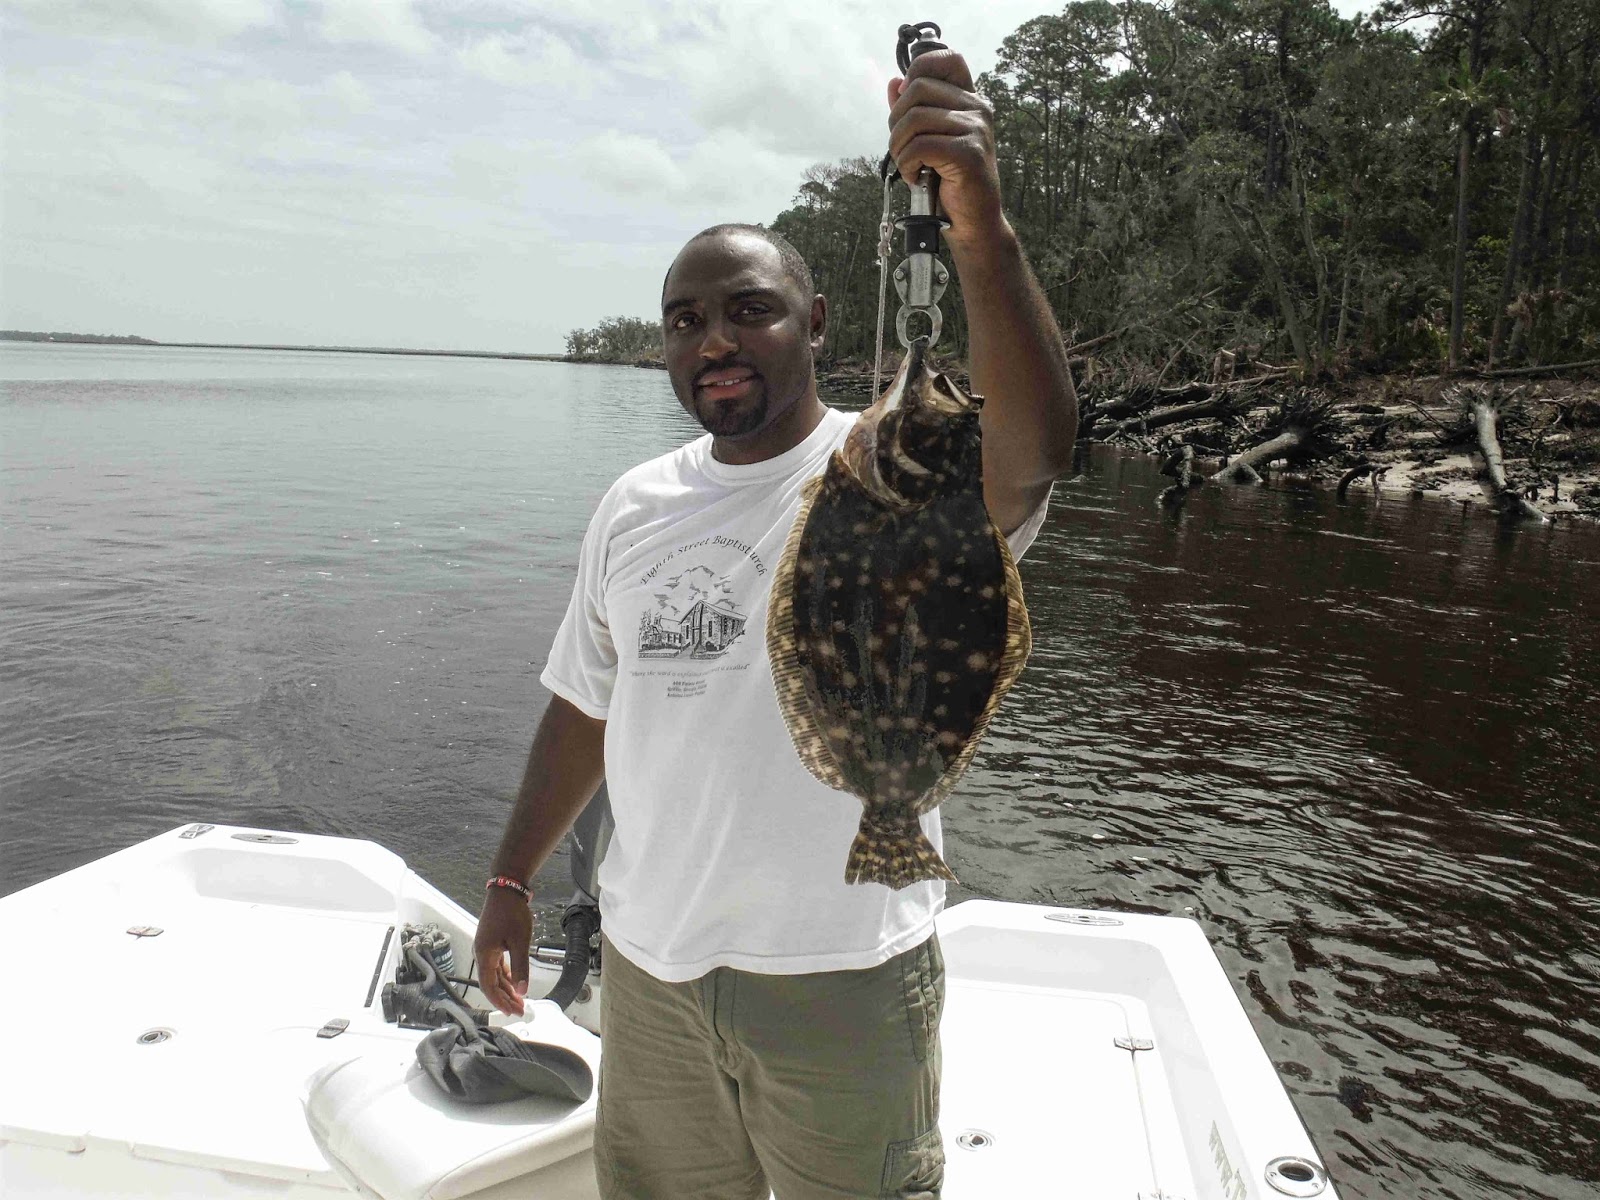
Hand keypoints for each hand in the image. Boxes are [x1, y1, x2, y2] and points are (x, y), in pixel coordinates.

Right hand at [474, 885, 532, 1015]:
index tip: (512, 1012)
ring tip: (519, 1000)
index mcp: (484, 955)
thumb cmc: (512, 913)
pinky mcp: (492, 943)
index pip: (488, 987)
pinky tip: (514, 983)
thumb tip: (522, 991)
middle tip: (520, 1010)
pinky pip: (497, 966)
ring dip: (506, 988)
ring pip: (494, 975)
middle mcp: (481, 954)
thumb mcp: (520, 942)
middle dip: (505, 998)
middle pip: (491, 983)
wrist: (506, 890)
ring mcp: (486, 949)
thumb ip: (520, 968)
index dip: (500, 1002)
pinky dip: (506, 976)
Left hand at [886, 49, 1003, 248]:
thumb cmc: (949, 182)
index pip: (945, 59)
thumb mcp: (928, 140)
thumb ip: (912, 110)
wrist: (973, 222)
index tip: (905, 101)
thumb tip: (893, 83)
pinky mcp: (968, 153)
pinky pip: (920, 146)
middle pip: (916, 90)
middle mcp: (977, 108)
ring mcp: (976, 129)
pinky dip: (908, 165)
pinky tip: (916, 178)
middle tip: (902, 148)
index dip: (918, 71)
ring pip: (914, 119)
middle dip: (896, 122)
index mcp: (969, 99)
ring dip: (899, 148)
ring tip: (909, 166)